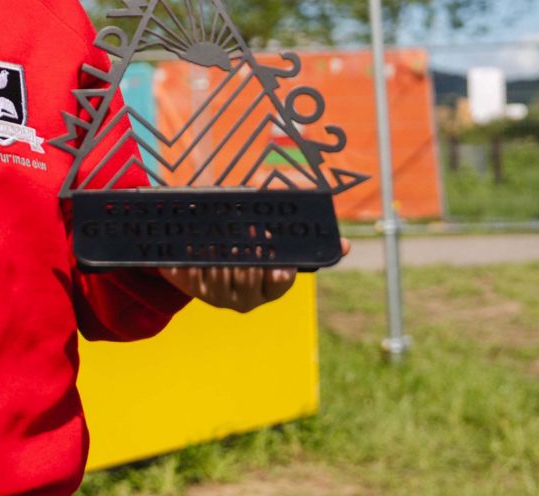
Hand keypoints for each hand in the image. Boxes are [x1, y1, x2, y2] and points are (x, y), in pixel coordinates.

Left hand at [159, 238, 349, 312]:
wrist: (208, 262)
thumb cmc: (251, 251)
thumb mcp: (275, 246)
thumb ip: (304, 243)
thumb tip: (346, 246)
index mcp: (270, 289)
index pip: (280, 283)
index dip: (278, 272)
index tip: (275, 259)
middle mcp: (248, 299)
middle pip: (249, 279)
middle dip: (247, 259)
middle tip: (244, 238)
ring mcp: (221, 297)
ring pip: (222, 279)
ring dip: (220, 259)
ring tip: (219, 241)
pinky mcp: (197, 290)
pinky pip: (194, 278)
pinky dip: (192, 264)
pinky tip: (191, 249)